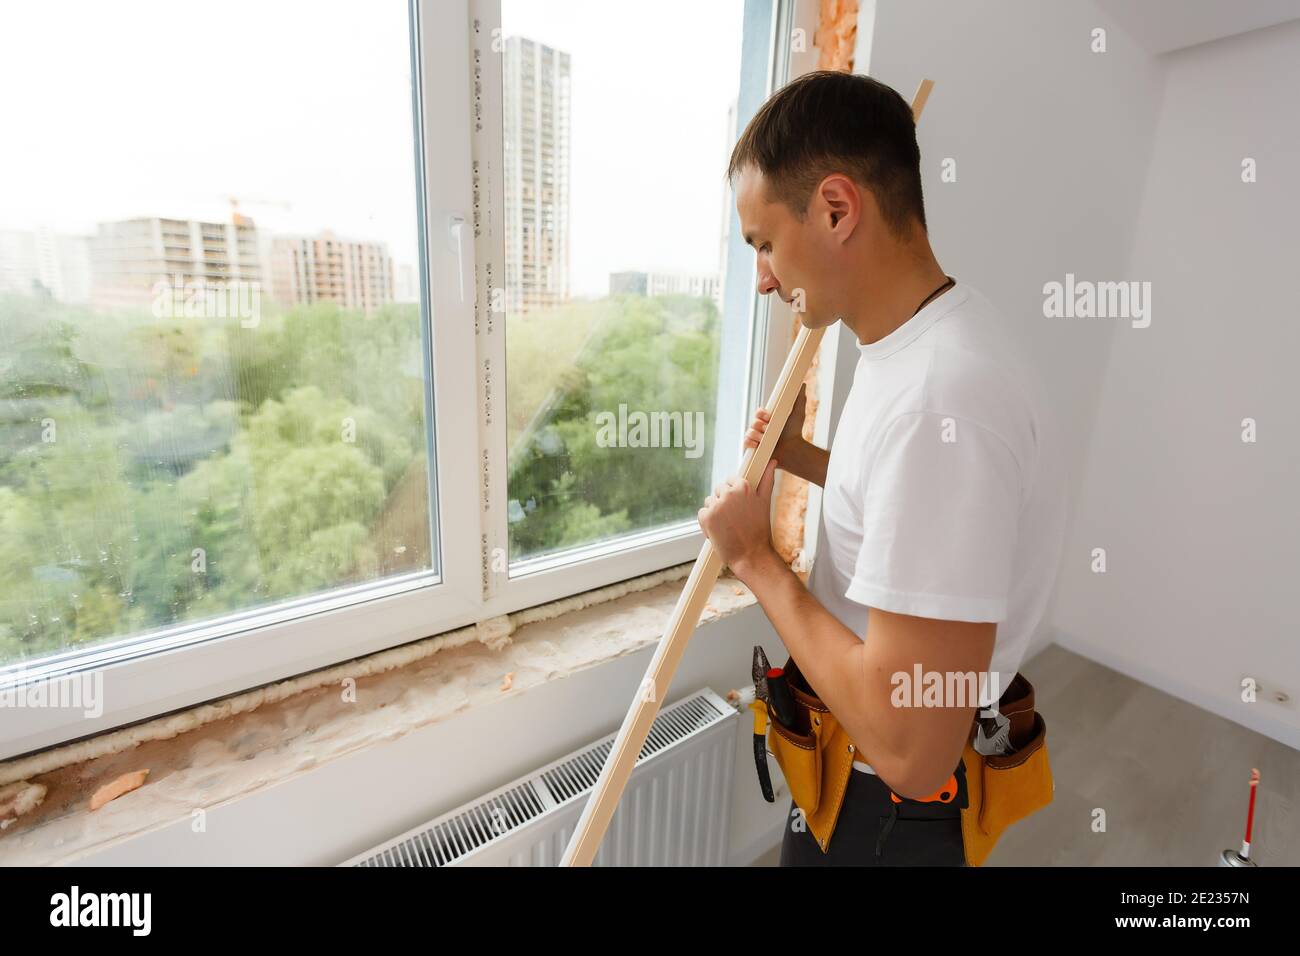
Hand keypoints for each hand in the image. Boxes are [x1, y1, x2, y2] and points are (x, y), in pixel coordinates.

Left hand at [697, 458, 779, 578]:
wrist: (751, 555)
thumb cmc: (759, 530)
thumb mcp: (765, 502)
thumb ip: (767, 479)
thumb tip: (772, 462)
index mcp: (744, 486)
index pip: (731, 481)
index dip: (734, 495)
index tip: (739, 507)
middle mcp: (729, 493)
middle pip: (719, 490)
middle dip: (724, 503)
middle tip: (735, 519)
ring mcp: (716, 505)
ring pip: (710, 501)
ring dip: (716, 512)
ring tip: (728, 525)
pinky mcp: (706, 517)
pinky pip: (702, 513)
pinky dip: (707, 522)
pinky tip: (719, 531)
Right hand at [744, 382, 807, 463]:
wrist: (793, 449)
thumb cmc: (795, 433)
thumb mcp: (797, 414)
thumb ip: (799, 399)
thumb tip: (802, 384)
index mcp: (768, 419)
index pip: (758, 413)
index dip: (761, 414)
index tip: (768, 417)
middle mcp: (761, 428)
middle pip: (753, 422)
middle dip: (760, 426)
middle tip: (768, 429)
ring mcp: (757, 438)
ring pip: (749, 432)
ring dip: (757, 435)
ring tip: (765, 439)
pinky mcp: (754, 449)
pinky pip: (745, 443)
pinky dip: (750, 443)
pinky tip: (758, 445)